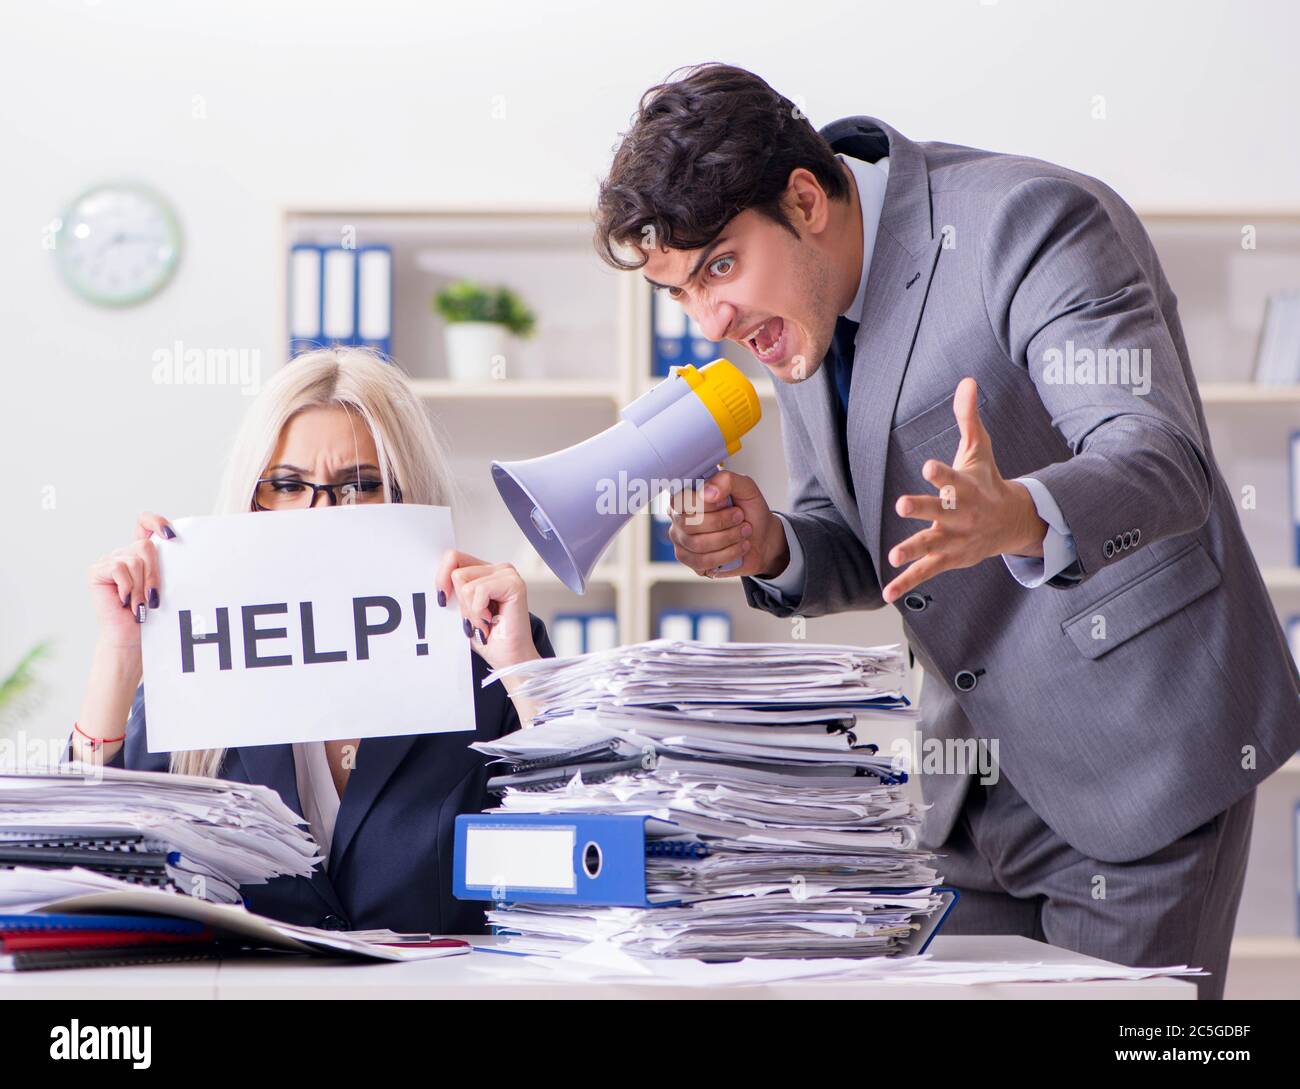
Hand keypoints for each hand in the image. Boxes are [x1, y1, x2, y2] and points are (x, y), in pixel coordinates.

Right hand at [88, 511, 175, 651]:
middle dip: (154, 574)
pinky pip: (118, 568)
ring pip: (134, 560)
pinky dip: (127, 587)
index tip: (170, 535)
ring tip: (139, 605)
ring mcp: (109, 560)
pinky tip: (126, 602)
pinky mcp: (97, 571)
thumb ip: (166, 564)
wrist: (132, 637)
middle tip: (154, 598)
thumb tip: (174, 545)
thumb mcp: (164, 585)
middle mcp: (125, 553)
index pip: (144, 523)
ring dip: (141, 587)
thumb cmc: (151, 613)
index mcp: (142, 554)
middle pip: (145, 546)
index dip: (156, 522)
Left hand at [435, 550, 538, 672]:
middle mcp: (496, 569)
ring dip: (470, 611)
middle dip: (460, 603)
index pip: (452, 557)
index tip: (443, 601)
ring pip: (465, 583)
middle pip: (456, 572)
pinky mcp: (514, 584)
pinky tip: (491, 622)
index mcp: (483, 572)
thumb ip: (451, 592)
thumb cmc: (487, 639)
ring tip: (483, 623)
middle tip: (474, 621)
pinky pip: (479, 591)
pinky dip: (479, 612)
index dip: (441, 578)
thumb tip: (435, 583)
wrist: (508, 659)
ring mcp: (507, 574)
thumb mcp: (459, 611)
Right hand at [667, 470, 788, 579]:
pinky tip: (739, 547)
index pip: (681, 501)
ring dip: (729, 538)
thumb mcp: (745, 487)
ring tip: (744, 532)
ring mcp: (682, 542)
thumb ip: (726, 480)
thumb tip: (707, 493)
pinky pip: (703, 562)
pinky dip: (727, 554)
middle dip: (722, 522)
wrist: (763, 537)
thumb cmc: (749, 511)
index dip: (705, 504)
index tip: (726, 501)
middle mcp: (679, 519)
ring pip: (697, 544)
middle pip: (689, 524)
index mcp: (686, 497)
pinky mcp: (691, 562)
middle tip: (740, 517)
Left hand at [882, 378, 1045, 603]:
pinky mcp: (948, 558)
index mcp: (965, 488)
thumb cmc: (987, 482)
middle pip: (940, 511)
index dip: (940, 473)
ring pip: (931, 544)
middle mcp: (960, 515)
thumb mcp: (980, 451)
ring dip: (913, 549)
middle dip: (922, 508)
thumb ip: (968, 419)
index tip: (928, 466)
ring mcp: (954, 539)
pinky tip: (887, 592)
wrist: (1012, 523)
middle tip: (900, 504)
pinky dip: (907, 583)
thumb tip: (967, 381)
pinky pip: (925, 572)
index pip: (952, 478)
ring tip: (893, 554)